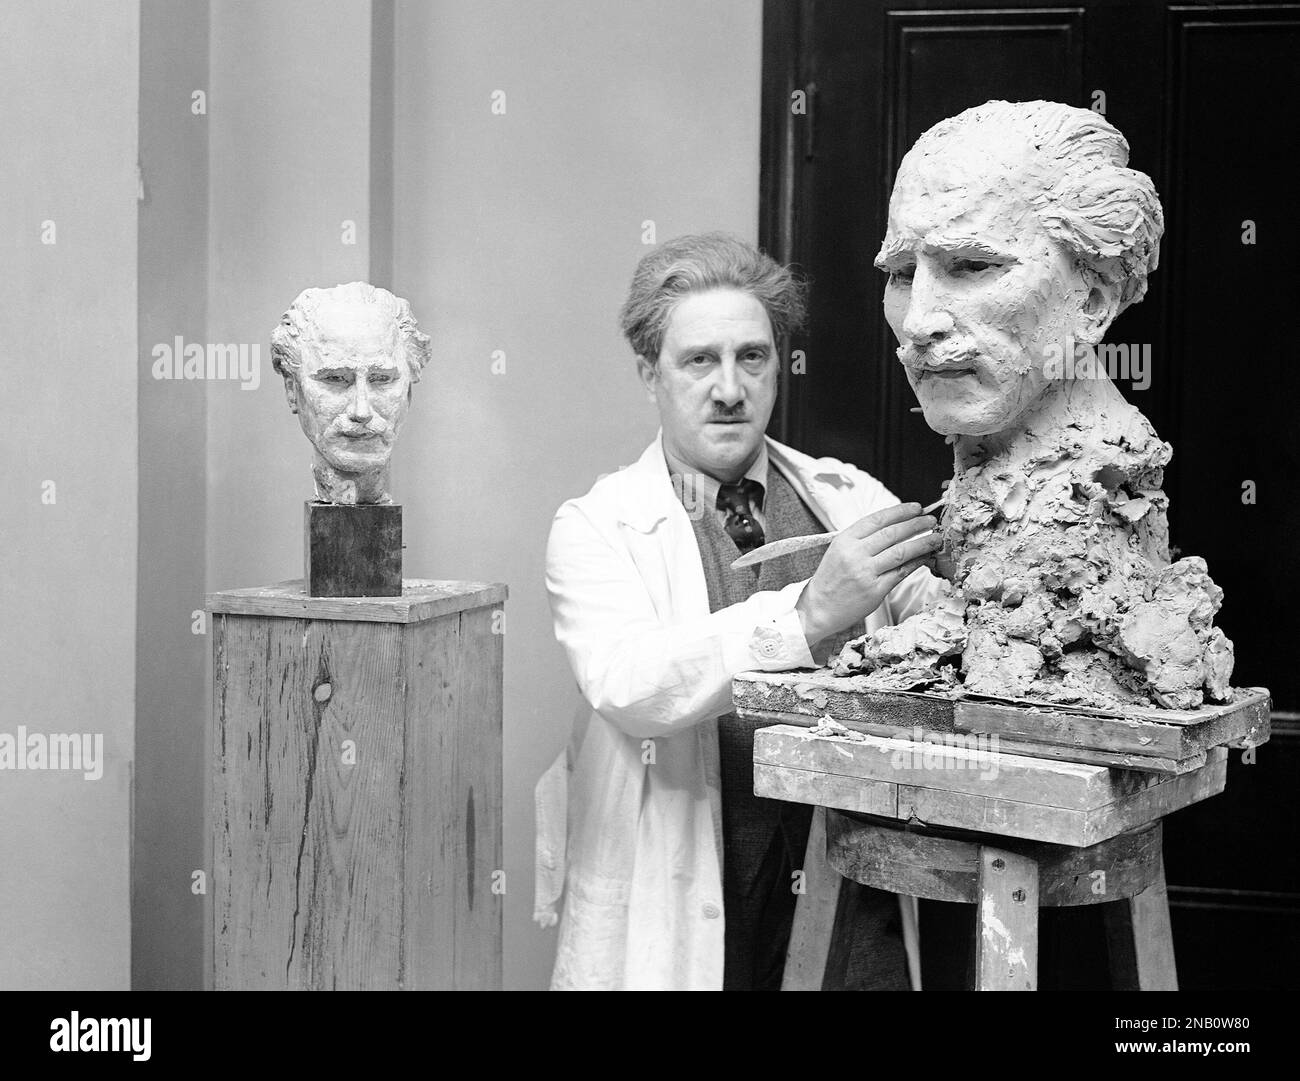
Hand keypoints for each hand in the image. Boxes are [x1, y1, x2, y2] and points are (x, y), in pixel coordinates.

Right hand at [795, 502, 941, 646]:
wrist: (818, 608)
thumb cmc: (831, 579)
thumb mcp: (839, 551)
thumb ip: (863, 539)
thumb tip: (894, 526)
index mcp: (845, 540)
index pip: (877, 519)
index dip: (899, 511)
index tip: (915, 507)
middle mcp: (855, 554)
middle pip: (892, 533)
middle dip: (916, 524)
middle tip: (931, 519)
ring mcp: (865, 572)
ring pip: (901, 551)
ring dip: (922, 542)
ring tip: (936, 537)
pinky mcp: (875, 590)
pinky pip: (901, 572)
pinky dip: (916, 563)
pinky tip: (925, 557)